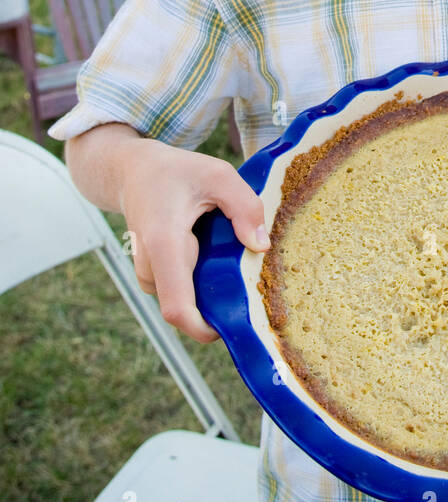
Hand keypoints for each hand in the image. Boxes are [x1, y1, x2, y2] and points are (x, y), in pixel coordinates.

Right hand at [117, 137, 270, 340]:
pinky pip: (179, 289)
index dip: (203, 329)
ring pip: (183, 298)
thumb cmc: (176, 172)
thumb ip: (244, 206)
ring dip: (209, 290)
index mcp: (164, 243)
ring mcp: (149, 271)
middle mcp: (151, 264)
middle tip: (249, 282)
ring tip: (232, 259)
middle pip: (184, 308)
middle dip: (216, 305)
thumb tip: (260, 247)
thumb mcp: (218, 174)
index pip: (177, 307)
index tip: (233, 325)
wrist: (133, 172)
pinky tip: (216, 256)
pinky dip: (200, 281)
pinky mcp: (154, 273)